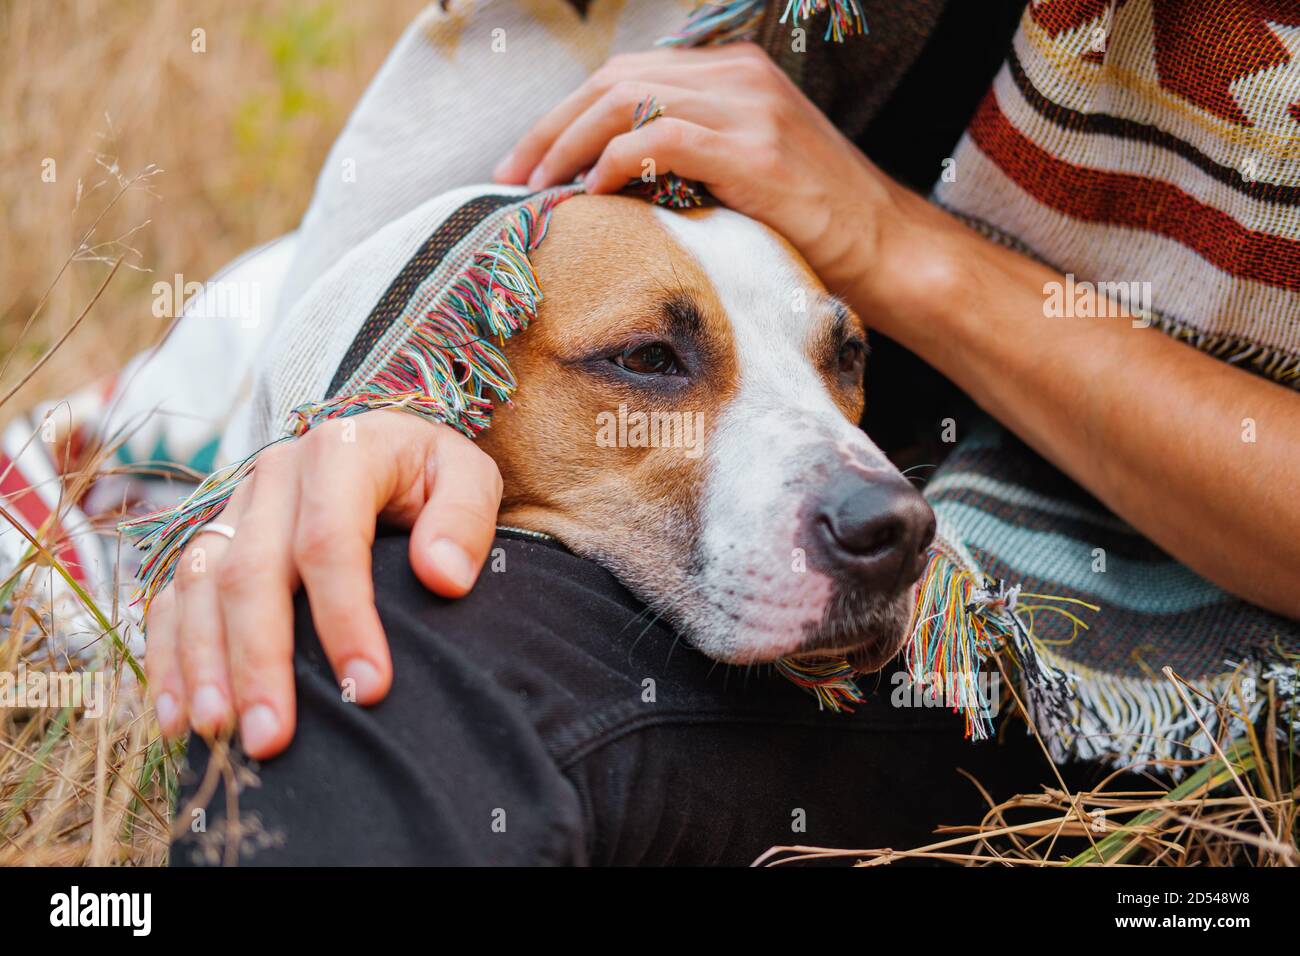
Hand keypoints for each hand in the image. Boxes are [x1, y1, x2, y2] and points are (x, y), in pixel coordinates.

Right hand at [144, 411, 502, 758]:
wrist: (386, 443)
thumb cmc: (430, 473)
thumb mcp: (470, 476)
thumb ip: (465, 518)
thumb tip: (442, 577)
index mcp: (339, 452)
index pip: (329, 541)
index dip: (344, 618)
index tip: (367, 687)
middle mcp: (274, 474)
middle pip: (251, 571)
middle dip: (260, 660)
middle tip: (273, 736)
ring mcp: (234, 507)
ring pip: (200, 585)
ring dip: (204, 664)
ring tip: (219, 731)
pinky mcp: (209, 538)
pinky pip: (173, 596)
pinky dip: (169, 656)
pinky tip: (178, 716)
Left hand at [493, 43, 961, 331]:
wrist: (887, 249)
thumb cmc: (813, 225)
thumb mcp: (745, 172)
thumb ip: (688, 155)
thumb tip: (609, 178)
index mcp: (732, 72)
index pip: (626, 77)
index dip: (565, 116)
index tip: (526, 163)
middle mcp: (736, 75)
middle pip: (614, 80)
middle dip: (551, 128)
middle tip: (511, 177)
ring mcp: (747, 106)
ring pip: (627, 101)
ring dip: (569, 146)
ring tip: (538, 190)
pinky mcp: (753, 148)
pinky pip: (659, 138)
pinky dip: (614, 162)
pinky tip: (592, 194)